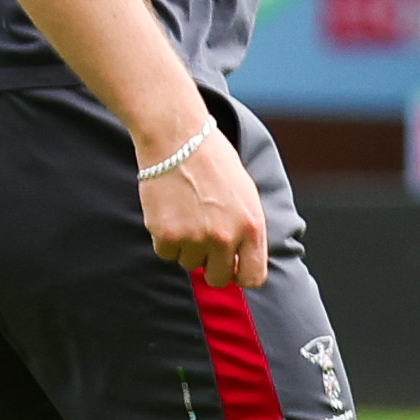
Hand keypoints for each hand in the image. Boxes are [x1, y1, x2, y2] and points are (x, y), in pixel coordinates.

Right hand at [137, 125, 271, 291]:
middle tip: (203, 241)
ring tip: (187, 214)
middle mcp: (225, 237)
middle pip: (218, 278)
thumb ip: (246, 230)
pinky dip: (166, 239)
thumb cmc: (214, 163)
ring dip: (187, 247)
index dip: (240, 275)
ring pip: (189, 263)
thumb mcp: (246, 195)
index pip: (253, 277)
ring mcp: (194, 238)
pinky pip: (166, 253)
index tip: (231, 267)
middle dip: (211, 265)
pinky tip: (170, 212)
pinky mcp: (166, 235)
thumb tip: (240, 261)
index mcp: (252, 227)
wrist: (178, 140)